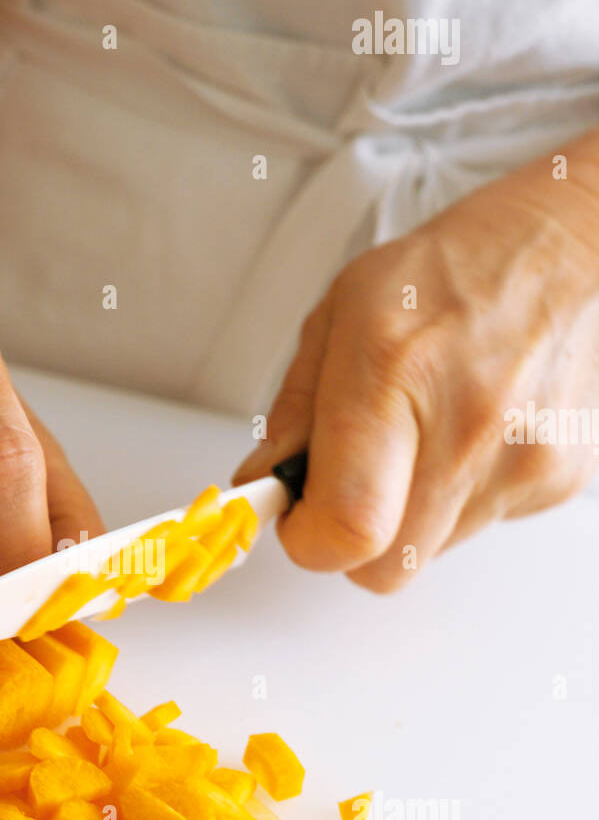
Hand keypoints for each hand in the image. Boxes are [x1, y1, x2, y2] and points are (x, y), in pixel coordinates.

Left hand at [234, 131, 598, 590]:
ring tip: (416, 441)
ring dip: (404, 518)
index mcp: (394, 374)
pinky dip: (454, 501)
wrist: (551, 253)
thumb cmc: (443, 278)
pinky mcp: (555, 481)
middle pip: (384, 567)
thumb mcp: (336, 320)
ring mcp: (520, 460)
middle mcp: (466, 425)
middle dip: (350, 541)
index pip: (348, 525)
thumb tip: (264, 484)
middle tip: (345, 487)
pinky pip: (475, 530)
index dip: (309, 541)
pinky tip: (462, 438)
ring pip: (426, 555)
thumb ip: (293, 414)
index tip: (296, 517)